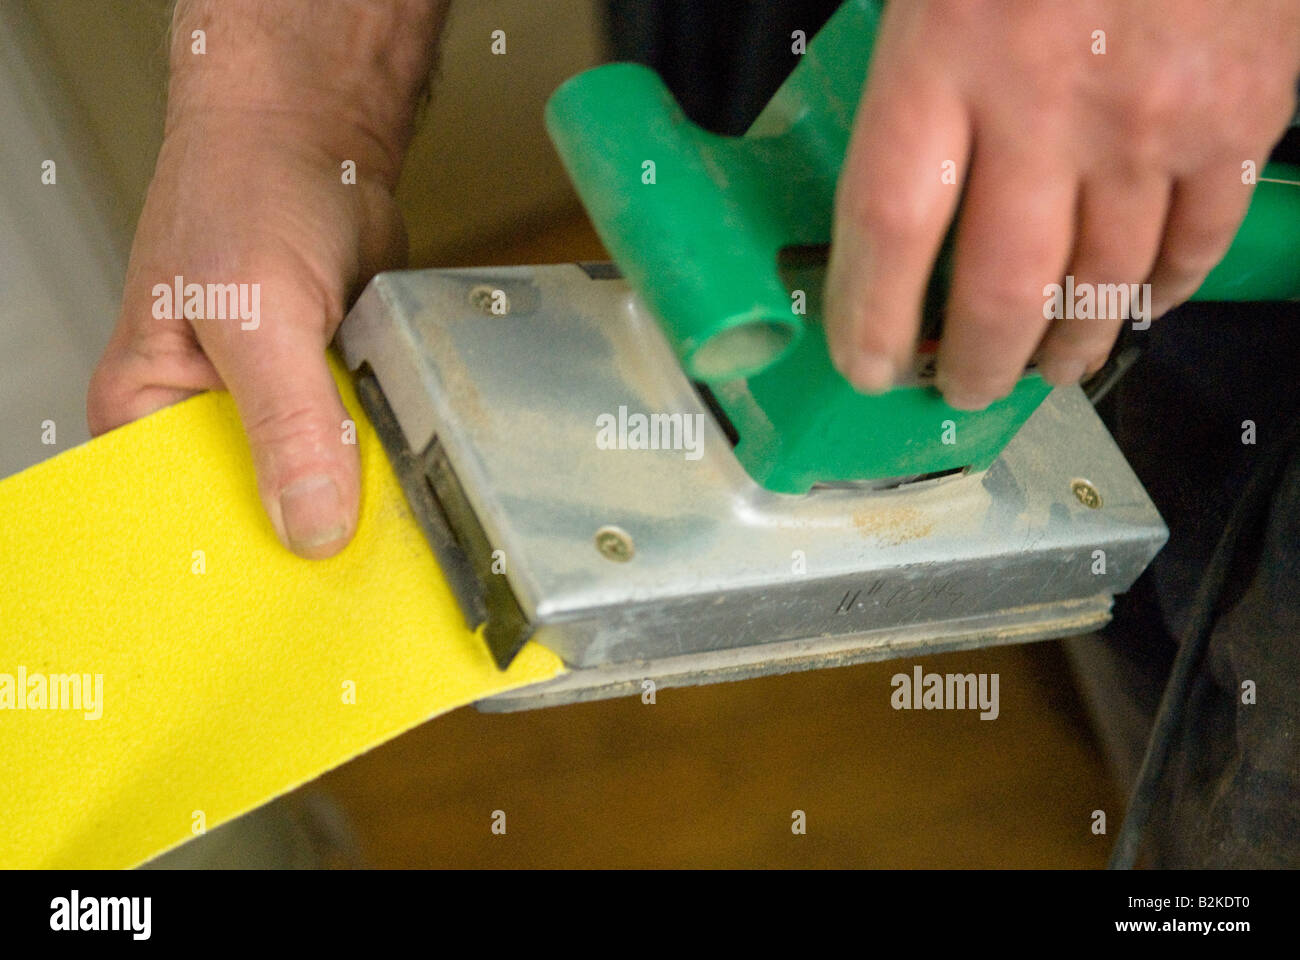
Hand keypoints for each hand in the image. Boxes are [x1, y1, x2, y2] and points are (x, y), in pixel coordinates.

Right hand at [88, 0, 442, 557]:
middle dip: (309, 537)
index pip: (180, 516)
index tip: (292, 608)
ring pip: (320, 485)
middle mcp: (210, 419)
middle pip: (258, 511)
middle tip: (361, 587)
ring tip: (396, 550)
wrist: (317, 138)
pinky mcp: (334, 392)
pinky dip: (389, 464)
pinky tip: (415, 492)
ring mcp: (278, 409)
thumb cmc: (248, 193)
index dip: (237, 560)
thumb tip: (310, 522)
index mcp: (150, 409)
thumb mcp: (256, 312)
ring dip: (360, 504)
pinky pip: (364, 449)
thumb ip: (285, 420)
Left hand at [825, 0, 1299, 408]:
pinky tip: (1136, 308)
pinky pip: (1196, 244)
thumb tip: (887, 202)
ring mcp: (1154, 119)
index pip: (888, 230)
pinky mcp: (1241, 116)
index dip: (869, 318)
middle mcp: (1049, 102)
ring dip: (1064, 347)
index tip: (865, 364)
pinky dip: (1162, 293)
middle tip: (958, 386)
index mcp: (947, 52)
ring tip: (1040, 370)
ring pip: (1103, 289)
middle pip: (1001, 290)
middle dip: (974, 363)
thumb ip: (912, 82)